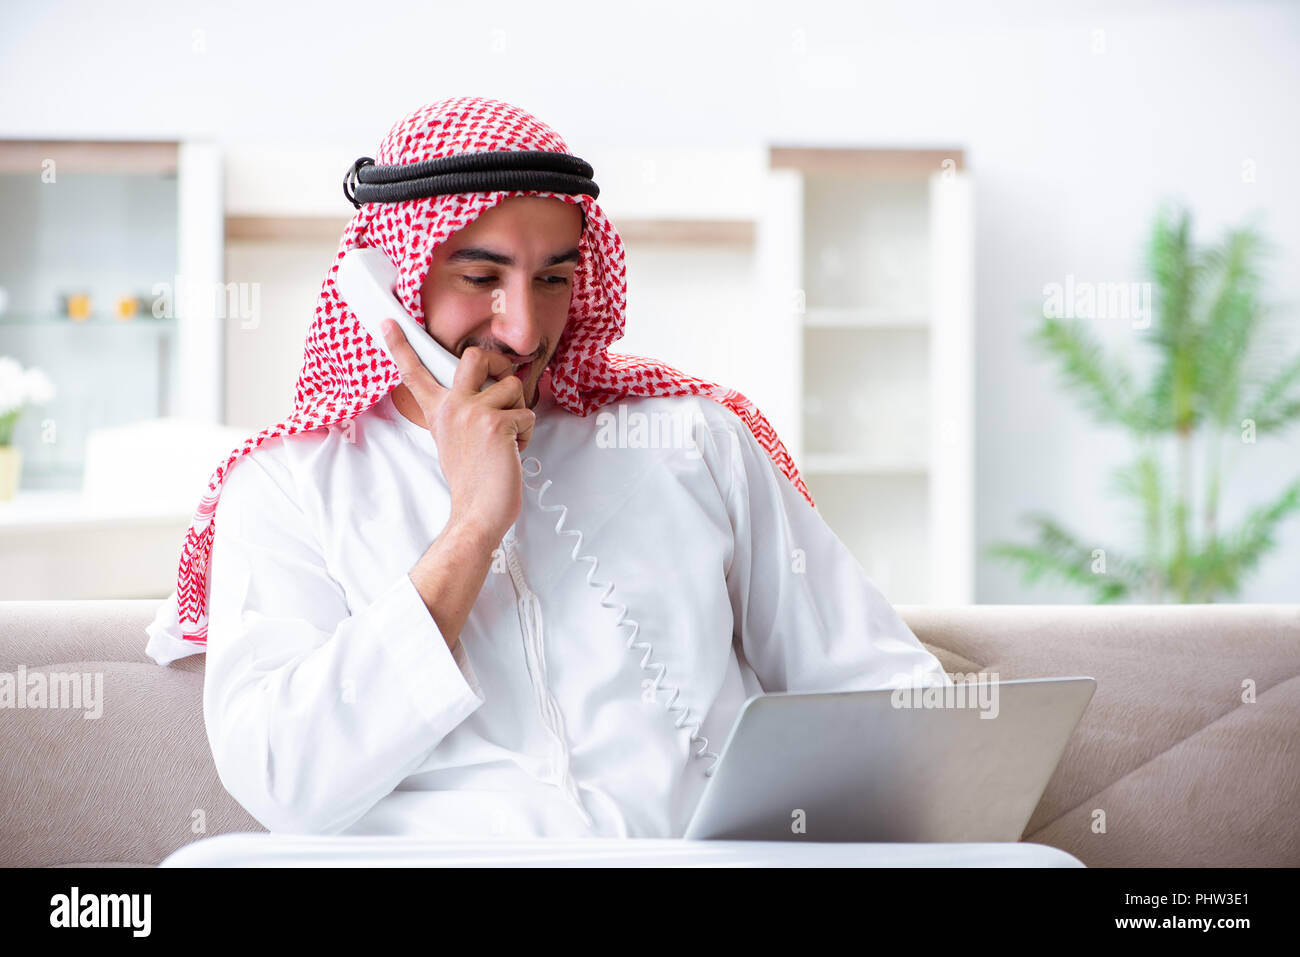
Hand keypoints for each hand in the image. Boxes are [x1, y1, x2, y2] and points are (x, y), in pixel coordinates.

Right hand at [381, 319, 535, 544]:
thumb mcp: (453, 440)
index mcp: (438, 411)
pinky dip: (527, 435)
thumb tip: (489, 392)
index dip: (401, 345)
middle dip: (498, 363)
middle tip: (503, 383)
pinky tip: (512, 453)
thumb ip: (461, 414)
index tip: (388, 321)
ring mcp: (473, 413)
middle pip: (476, 356)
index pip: (415, 373)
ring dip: (519, 412)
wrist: (477, 512)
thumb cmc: (473, 481)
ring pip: (513, 387)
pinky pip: (527, 414)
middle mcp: (451, 407)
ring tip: (506, 440)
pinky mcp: (497, 423)